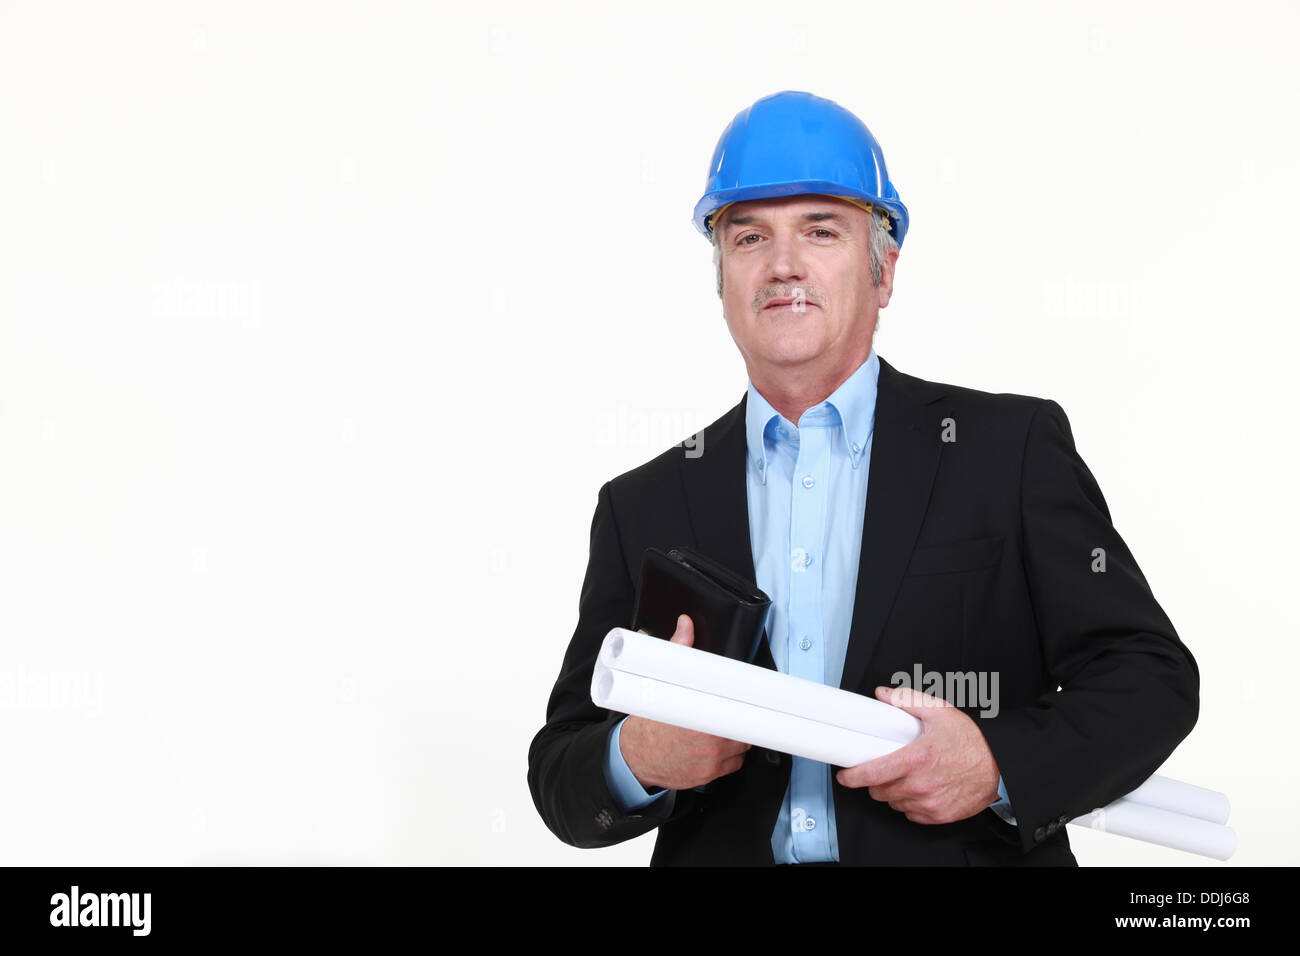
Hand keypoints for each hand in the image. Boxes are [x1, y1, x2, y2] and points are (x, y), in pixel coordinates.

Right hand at [619, 614, 751, 790]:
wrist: (635, 758)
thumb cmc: (648, 724)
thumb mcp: (657, 682)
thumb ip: (676, 652)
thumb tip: (686, 626)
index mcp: (699, 716)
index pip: (740, 708)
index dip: (750, 701)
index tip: (757, 694)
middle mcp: (709, 741)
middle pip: (745, 726)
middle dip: (742, 716)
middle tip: (734, 707)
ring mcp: (711, 761)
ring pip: (742, 745)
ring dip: (738, 735)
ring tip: (722, 724)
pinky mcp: (711, 775)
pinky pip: (734, 764)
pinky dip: (731, 754)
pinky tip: (717, 744)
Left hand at [835, 685, 1000, 824]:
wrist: (1000, 764)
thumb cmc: (971, 740)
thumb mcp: (939, 712)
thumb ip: (907, 701)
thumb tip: (883, 694)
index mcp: (915, 759)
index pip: (872, 774)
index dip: (852, 777)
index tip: (845, 776)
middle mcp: (920, 785)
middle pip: (879, 791)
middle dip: (876, 780)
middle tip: (886, 768)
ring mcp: (930, 803)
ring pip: (894, 803)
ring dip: (894, 792)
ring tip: (907, 776)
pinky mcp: (939, 816)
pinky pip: (912, 814)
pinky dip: (911, 804)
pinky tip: (921, 789)